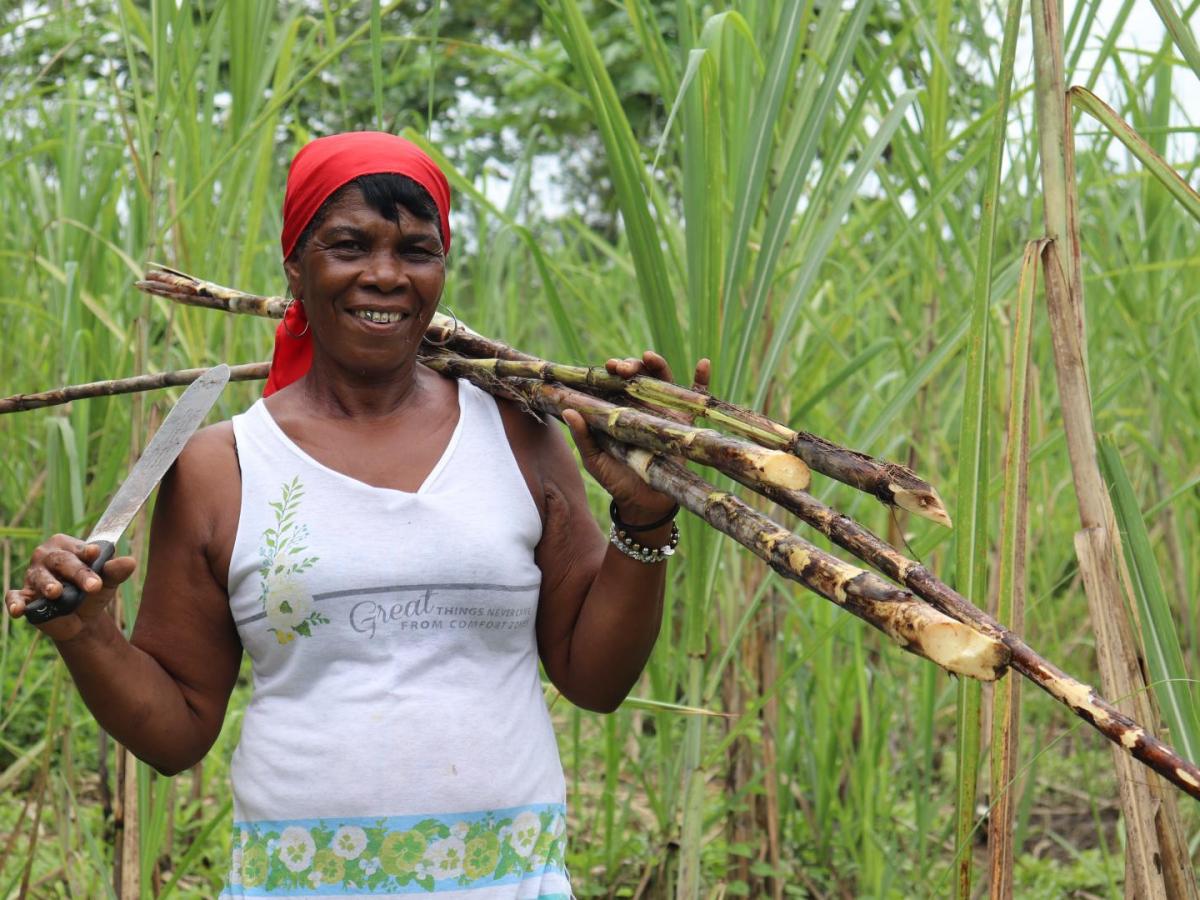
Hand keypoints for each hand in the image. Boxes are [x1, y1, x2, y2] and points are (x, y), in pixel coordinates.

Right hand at [5, 534, 136, 641]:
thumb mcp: (107, 581)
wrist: (83, 618)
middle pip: (61, 562)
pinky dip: (15, 603)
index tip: (95, 554)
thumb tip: (130, 562)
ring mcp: (33, 576)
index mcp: (66, 546)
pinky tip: (19, 610)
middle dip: (77, 573)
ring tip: (56, 592)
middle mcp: (46, 557)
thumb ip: (115, 571)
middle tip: (93, 586)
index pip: (77, 549)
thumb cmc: (93, 589)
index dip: (86, 552)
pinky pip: (14, 597)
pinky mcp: (23, 597)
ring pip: (39, 578)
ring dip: (47, 584)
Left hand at [562, 350, 710, 524]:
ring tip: (649, 358)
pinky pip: (697, 400)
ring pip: (664, 381)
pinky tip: (703, 364)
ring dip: (657, 365)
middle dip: (631, 366)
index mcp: (619, 410)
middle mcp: (642, 407)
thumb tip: (569, 410)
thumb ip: (582, 436)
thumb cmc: (615, 480)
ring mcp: (665, 413)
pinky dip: (703, 380)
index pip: (616, 382)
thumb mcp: (594, 460)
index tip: (609, 367)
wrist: (644, 505)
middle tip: (623, 368)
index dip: (612, 371)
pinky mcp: (685, 425)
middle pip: (639, 376)